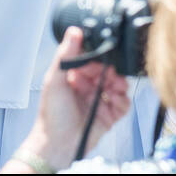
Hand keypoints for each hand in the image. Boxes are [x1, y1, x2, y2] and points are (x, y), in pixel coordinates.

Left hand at [15, 27, 130, 170]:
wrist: (57, 144)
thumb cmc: (52, 115)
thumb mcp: (54, 80)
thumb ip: (65, 55)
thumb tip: (74, 31)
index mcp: (75, 76)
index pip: (93, 59)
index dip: (98, 57)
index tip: (100, 56)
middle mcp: (89, 87)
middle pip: (109, 70)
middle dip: (112, 70)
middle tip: (109, 72)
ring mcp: (100, 100)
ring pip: (119, 85)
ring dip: (120, 83)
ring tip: (114, 86)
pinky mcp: (109, 115)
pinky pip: (124, 103)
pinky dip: (123, 100)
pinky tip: (115, 99)